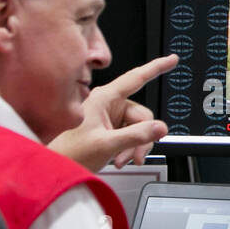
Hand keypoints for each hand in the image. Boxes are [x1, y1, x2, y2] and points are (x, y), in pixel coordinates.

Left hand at [47, 54, 177, 172]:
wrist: (57, 168)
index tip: (172, 60)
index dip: (157, 67)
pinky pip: (130, 135)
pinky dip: (129, 149)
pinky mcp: (110, 129)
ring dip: (135, 146)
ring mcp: (109, 117)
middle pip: (142, 115)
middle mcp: (108, 104)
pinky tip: (118, 158)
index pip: (137, 78)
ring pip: (138, 128)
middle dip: (142, 137)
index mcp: (104, 98)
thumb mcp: (106, 144)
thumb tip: (160, 128)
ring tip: (121, 159)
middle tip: (136, 155)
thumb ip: (136, 136)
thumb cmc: (70, 153)